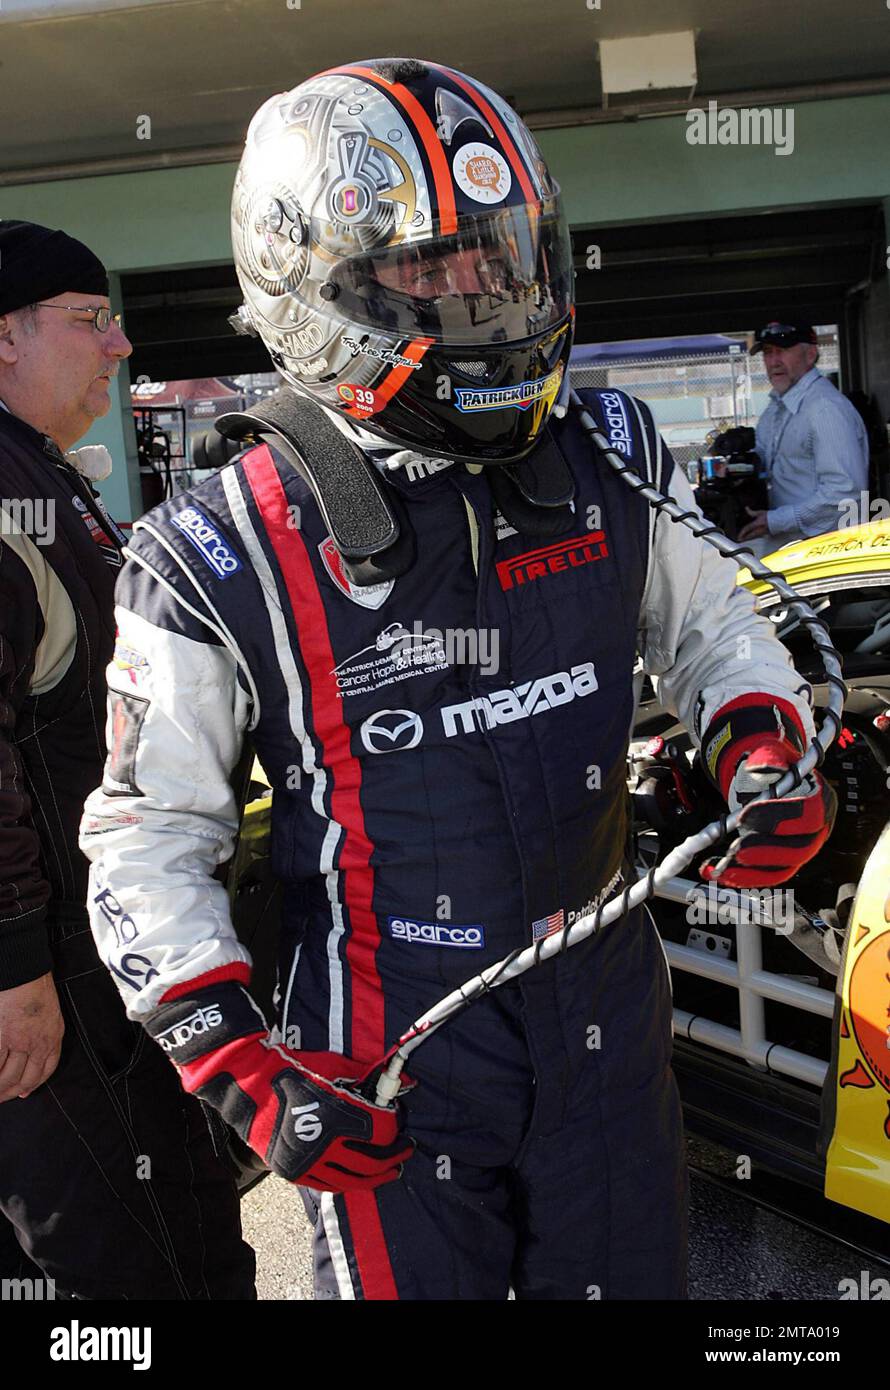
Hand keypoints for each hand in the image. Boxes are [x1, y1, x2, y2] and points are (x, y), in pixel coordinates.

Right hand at [0, 972, 64, 1101]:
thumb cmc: (34, 984)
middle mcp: (37, 1043)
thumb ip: (43, 1031)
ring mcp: (17, 1042)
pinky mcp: (0, 1038)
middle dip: (12, 1092)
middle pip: (25, 1079)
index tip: (24, 1092)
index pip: (46, 1070)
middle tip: (0, 1098)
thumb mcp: (49, 1011)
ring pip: (6, 1076)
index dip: (33, 1084)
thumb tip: (26, 1048)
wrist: (23, 970)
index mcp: (53, 1036)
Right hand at [144, 979, 413, 1190]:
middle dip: (394, 1157)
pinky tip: (359, 1177)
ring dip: (376, 1176)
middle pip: (372, 1161)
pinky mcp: (293, 1172)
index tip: (398, 1122)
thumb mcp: (334, 1067)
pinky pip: (328, 1185)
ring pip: (352, 1180)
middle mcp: (324, 1143)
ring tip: (390, 1171)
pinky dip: (348, 1182)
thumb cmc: (296, 1070)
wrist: (250, 1085)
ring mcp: (308, 1162)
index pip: (382, 1131)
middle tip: (405, 1152)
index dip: (395, 1127)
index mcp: (337, 1115)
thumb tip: (406, 1079)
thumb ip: (368, 1078)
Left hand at [700, 695, 835, 887]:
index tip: (745, 817)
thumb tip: (758, 765)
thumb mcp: (770, 754)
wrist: (766, 779)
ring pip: (784, 868)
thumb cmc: (771, 768)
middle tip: (735, 850)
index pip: (809, 813)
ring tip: (721, 868)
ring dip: (751, 872)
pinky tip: (721, 873)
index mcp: (819, 799)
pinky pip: (770, 876)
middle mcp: (817, 829)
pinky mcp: (786, 862)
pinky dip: (745, 878)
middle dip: (765, 852)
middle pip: (800, 849)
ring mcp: (803, 848)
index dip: (779, 818)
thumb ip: (767, 758)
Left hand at [737, 508, 768, 541]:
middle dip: (744, 538)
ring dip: (748, 538)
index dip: (742, 533)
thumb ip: (752, 512)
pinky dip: (753, 537)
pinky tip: (751, 537)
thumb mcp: (760, 512)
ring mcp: (762, 532)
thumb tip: (746, 508)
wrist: (779, 519)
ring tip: (744, 539)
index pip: (747, 528)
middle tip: (740, 539)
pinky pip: (757, 536)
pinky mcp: (765, 533)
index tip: (738, 536)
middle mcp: (759, 529)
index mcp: (757, 524)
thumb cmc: (770, 516)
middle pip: (750, 535)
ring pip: (753, 536)